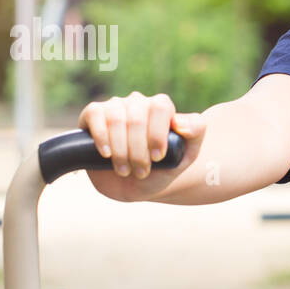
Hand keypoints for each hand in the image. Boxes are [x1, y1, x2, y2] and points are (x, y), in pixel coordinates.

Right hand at [78, 92, 205, 200]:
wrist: (133, 186)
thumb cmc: (161, 169)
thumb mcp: (185, 155)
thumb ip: (196, 133)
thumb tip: (179, 122)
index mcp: (160, 107)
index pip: (160, 107)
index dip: (158, 133)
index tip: (157, 158)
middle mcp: (137, 102)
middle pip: (137, 117)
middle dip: (139, 151)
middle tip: (141, 172)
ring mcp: (114, 106)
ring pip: (116, 118)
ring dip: (121, 150)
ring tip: (125, 170)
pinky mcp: (93, 114)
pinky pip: (95, 114)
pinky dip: (101, 136)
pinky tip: (106, 153)